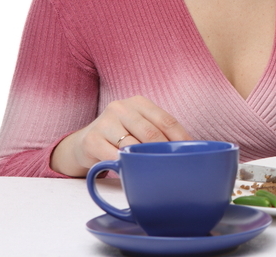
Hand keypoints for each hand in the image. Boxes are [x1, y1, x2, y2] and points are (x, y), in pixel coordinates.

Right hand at [51, 95, 191, 176]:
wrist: (84, 143)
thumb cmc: (120, 136)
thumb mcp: (139, 127)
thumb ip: (158, 132)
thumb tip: (189, 147)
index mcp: (139, 102)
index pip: (166, 120)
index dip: (181, 138)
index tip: (191, 153)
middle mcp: (121, 108)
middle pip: (151, 133)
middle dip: (164, 152)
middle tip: (174, 166)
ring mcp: (105, 122)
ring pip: (133, 146)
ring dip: (144, 161)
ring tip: (154, 172)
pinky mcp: (92, 140)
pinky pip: (114, 157)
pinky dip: (125, 166)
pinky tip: (131, 172)